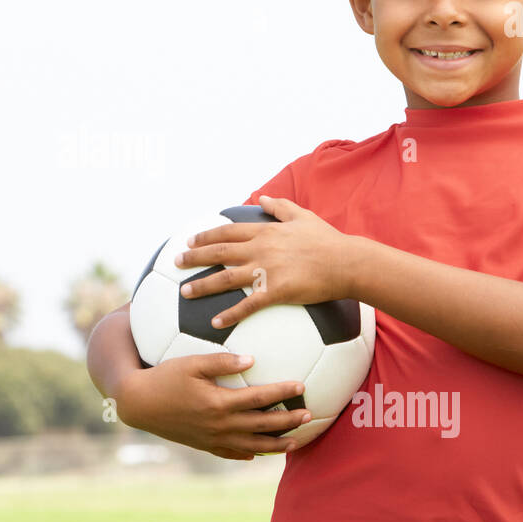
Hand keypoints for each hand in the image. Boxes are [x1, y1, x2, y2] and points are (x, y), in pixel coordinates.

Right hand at [116, 350, 311, 458]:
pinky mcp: (204, 446)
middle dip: (289, 421)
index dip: (283, 392)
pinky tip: (258, 453)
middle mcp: (220, 425)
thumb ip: (222, 361)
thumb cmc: (164, 376)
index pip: (260, 398)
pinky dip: (248, 454)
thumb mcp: (191, 362)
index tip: (301, 387)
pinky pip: (231, 453)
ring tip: (295, 442)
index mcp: (219, 403)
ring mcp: (213, 439)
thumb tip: (252, 359)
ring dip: (276, 445)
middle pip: (263, 426)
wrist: (139, 404)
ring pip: (252, 446)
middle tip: (309, 415)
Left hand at [173, 194, 356, 329]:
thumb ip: (280, 207)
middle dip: (194, 258)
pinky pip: (247, 305)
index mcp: (264, 232)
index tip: (189, 240)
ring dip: (202, 286)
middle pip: (218, 253)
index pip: (227, 232)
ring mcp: (266, 270)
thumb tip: (263, 198)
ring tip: (185, 292)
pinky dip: (229, 315)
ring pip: (225, 279)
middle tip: (176, 263)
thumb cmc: (327, 240)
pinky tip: (214, 323)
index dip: (206, 236)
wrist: (346, 262)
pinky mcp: (275, 291)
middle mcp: (260, 249)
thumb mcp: (302, 216)